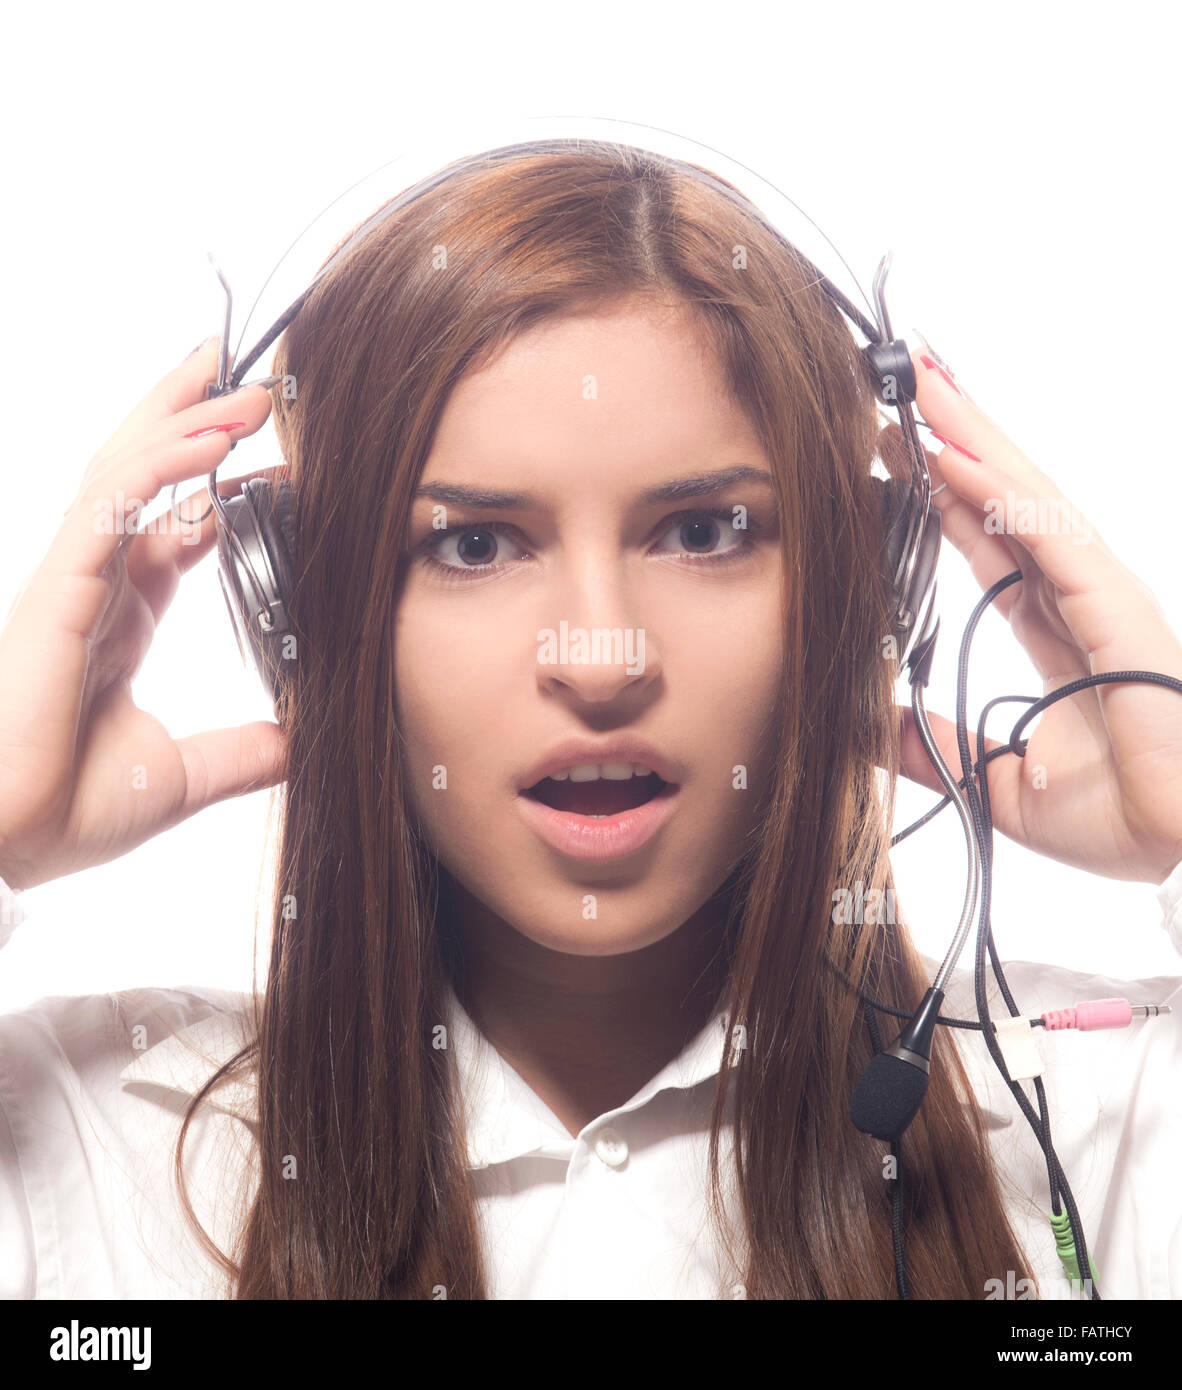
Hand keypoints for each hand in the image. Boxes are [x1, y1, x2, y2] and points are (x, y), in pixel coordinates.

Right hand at [0, 339, 287, 891]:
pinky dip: (161, 466)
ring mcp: (75, 580)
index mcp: (123, 617)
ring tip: (241, 385)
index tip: (269, 463)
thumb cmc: (66, 809)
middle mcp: (98, 585)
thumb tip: (302, 743)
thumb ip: (244, 753)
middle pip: (145, 478)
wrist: (8, 845)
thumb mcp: (185, 776)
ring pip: (128, 471)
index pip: (174, 529)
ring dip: (186, 422)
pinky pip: (112, 505)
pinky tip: (210, 440)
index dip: (218, 488)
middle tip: (244, 378)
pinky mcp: (58, 587)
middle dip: (191, 420)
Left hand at [891, 346, 1181, 885]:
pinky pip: (1048, 537)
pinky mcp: (1118, 607)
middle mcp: (1078, 597)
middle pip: (1005, 497)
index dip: (941, 491)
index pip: (988, 539)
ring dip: (970, 438)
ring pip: (1026, 497)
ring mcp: (1102, 594)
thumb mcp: (993, 779)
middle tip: (900, 378)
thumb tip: (863, 725)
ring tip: (920, 385)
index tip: (891, 448)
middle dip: (954, 436)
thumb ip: (930, 746)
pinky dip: (997, 493)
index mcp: (1055, 629)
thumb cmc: (1115, 819)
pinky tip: (950, 457)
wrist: (1178, 858)